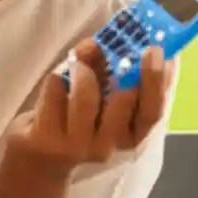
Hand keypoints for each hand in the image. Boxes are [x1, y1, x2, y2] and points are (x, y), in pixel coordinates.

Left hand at [6, 40, 176, 174]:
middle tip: (122, 44)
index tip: (157, 50)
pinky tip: (56, 79)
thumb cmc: (75, 118)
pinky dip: (55, 79)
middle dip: (124, 69)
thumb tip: (104, 41)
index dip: (157, 81)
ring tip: (78, 61)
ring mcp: (77, 144)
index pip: (152, 111)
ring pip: (87, 99)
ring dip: (84, 71)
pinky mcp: (48, 139)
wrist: (40, 156)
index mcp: (129, 133)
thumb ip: (107, 72)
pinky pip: (54, 96)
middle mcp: (108, 143)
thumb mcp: (98, 98)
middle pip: (126, 103)